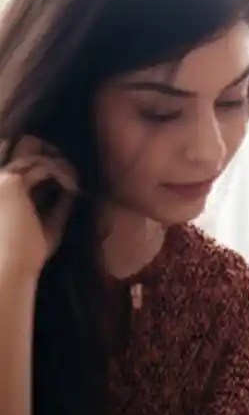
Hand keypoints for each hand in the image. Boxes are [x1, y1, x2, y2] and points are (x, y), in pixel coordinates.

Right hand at [0, 136, 77, 274]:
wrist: (12, 266)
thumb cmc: (28, 252)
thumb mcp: (47, 223)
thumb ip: (56, 204)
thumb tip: (70, 189)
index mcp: (1, 191)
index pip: (16, 160)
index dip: (40, 158)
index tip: (64, 176)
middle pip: (20, 148)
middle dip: (47, 152)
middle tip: (70, 169)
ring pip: (34, 156)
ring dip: (60, 166)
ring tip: (74, 184)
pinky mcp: (11, 183)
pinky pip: (43, 167)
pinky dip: (62, 174)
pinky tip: (73, 189)